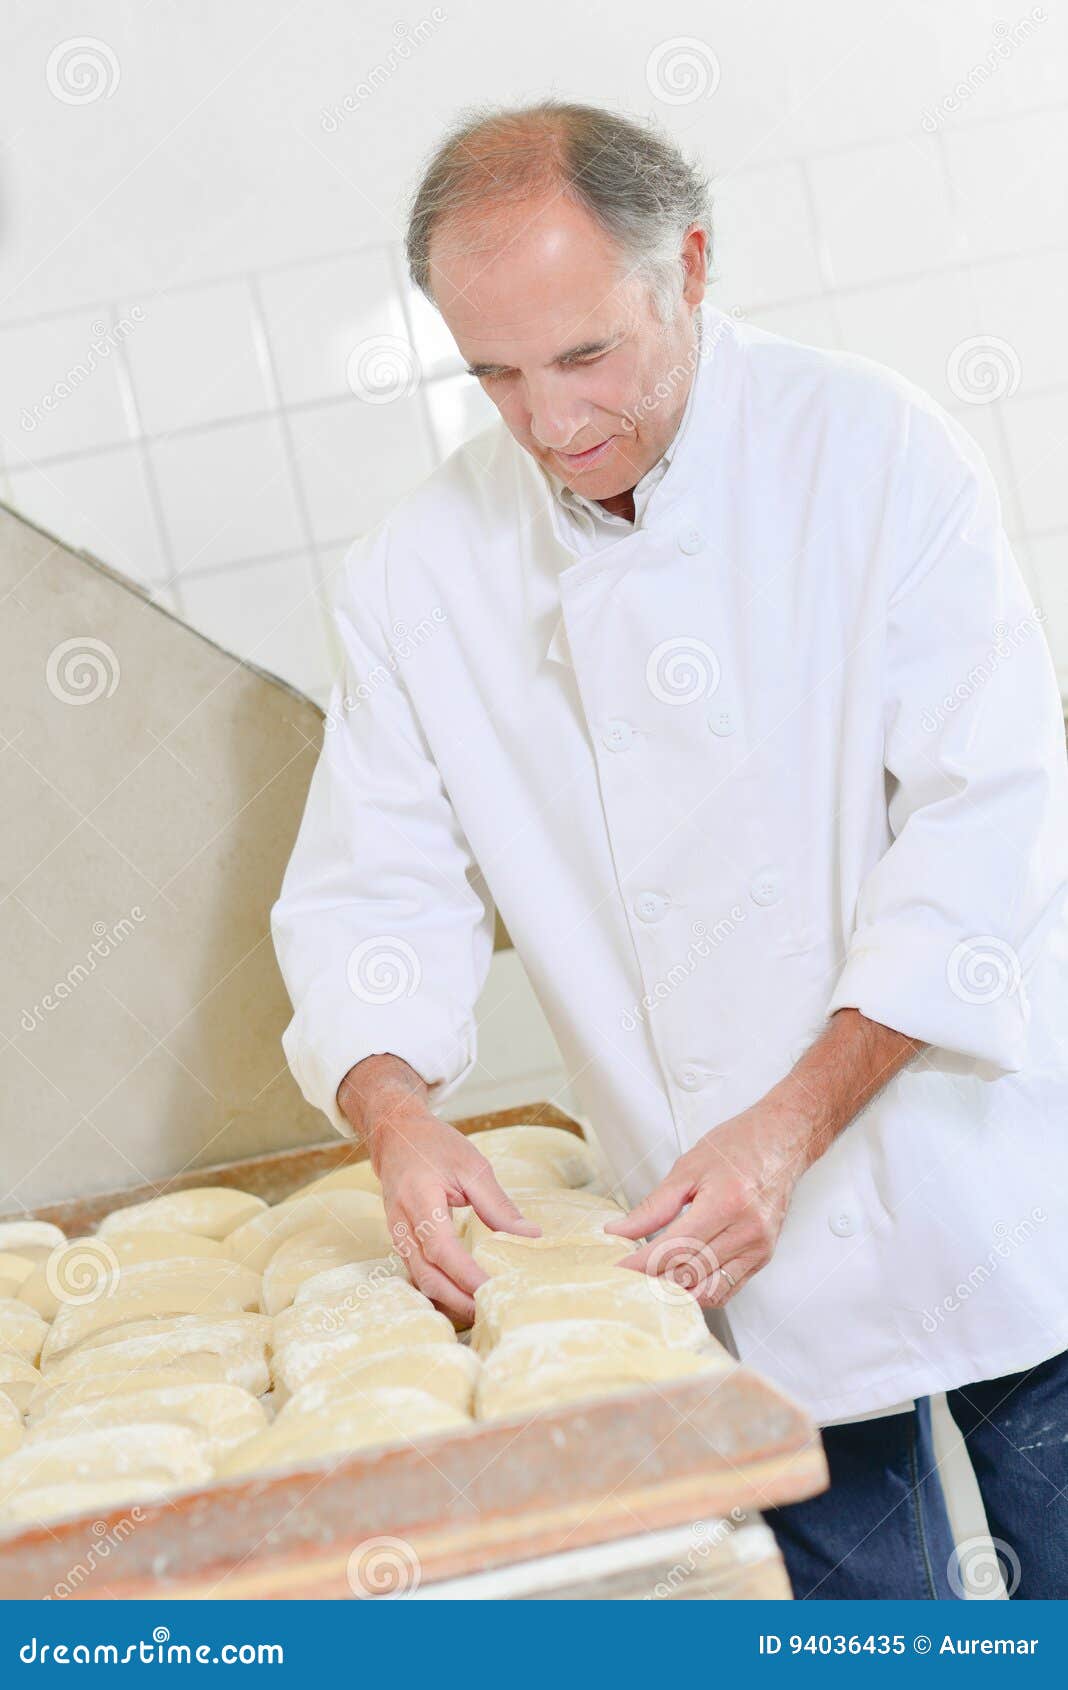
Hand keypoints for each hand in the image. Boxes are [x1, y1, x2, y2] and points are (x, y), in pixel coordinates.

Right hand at [369, 1104, 539, 1323]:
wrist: (394, 1135)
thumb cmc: (434, 1146)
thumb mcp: (472, 1166)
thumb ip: (497, 1204)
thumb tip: (530, 1235)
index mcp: (419, 1198)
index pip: (441, 1248)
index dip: (466, 1274)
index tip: (491, 1289)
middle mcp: (401, 1222)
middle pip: (426, 1274)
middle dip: (458, 1299)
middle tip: (490, 1312)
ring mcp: (396, 1234)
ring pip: (419, 1279)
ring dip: (448, 1299)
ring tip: (480, 1311)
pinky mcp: (400, 1241)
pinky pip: (417, 1272)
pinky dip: (439, 1288)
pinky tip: (461, 1297)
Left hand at [604, 1096, 814, 1304]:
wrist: (782, 1141)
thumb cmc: (736, 1147)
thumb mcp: (688, 1168)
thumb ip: (653, 1206)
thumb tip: (619, 1231)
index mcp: (725, 1203)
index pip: (674, 1247)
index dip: (640, 1264)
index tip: (615, 1270)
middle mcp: (746, 1231)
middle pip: (689, 1272)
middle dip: (653, 1278)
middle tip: (627, 1275)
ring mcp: (758, 1248)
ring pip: (708, 1290)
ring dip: (677, 1291)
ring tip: (652, 1279)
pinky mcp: (763, 1258)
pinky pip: (727, 1289)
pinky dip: (700, 1290)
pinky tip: (681, 1279)